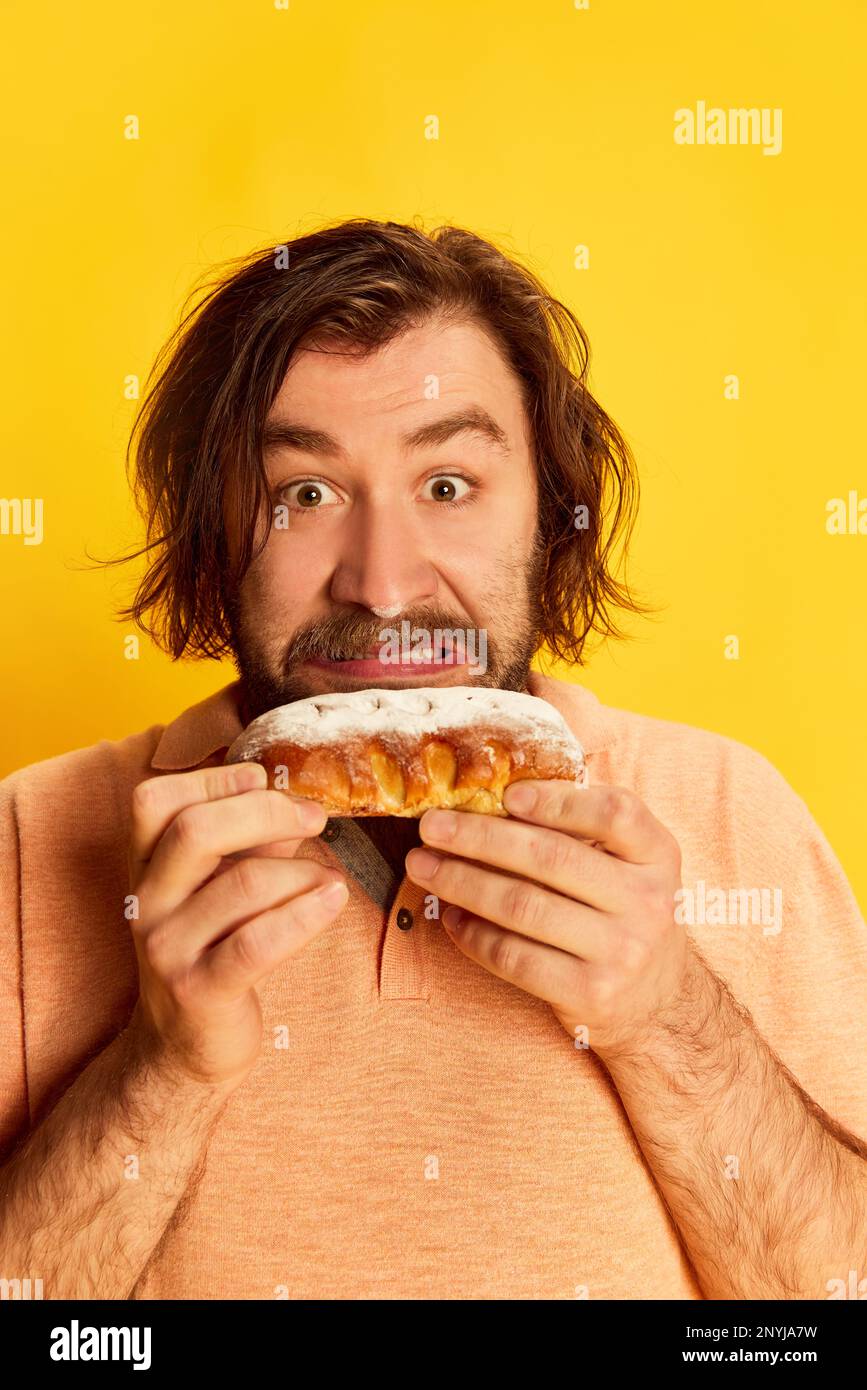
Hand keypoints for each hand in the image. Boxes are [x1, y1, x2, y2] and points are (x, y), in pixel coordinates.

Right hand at [126, 763, 347, 1090]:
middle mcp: (146, 903)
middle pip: (196, 830)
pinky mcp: (200, 989)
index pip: (156, 801)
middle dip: (267, 812)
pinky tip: (334, 900)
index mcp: (144, 869)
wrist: (184, 1048)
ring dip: (302, 871)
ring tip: (331, 878)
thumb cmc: (211, 951)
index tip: (264, 778)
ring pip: (244, 883)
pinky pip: (259, 941)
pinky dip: (306, 914)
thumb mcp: (218, 890)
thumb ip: (248, 846)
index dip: (213, 779)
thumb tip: (293, 803)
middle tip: (315, 817)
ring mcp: (168, 948)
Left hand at [405, 781, 693, 1057]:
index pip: (614, 814)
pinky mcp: (590, 992)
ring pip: (523, 906)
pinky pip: (516, 956)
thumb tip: (492, 802)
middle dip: (480, 837)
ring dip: (462, 882)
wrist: (659, 1002)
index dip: (557, 800)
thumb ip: (583, 832)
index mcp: (657, 855)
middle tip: (431, 826)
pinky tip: (451, 916)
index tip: (506, 794)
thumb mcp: (629, 866)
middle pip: (551, 858)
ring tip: (423, 867)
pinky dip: (474, 934)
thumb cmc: (624, 914)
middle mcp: (647, 901)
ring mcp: (621, 950)